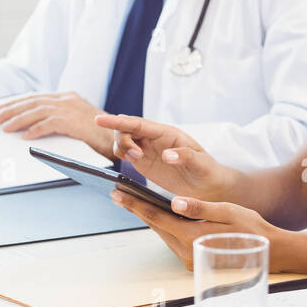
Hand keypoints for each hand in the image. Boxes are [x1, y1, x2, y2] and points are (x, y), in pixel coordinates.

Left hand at [0, 92, 108, 155]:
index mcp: (69, 97)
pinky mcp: (73, 121)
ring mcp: (71, 109)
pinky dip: (35, 130)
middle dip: (12, 110)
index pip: (37, 97)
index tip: (1, 109)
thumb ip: (60, 118)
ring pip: (37, 111)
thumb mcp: (79, 120)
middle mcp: (68, 99)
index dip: (17, 103)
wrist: (121, 137)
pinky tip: (25, 136)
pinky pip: (48, 124)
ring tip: (4, 128)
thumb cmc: (100, 134)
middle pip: (33, 102)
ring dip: (18, 120)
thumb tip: (34, 125)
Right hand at [94, 113, 231, 201]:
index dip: (118, 121)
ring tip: (137, 160)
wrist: (207, 186)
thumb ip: (185, 157)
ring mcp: (147, 150)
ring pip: (122, 141)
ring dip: (122, 149)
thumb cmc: (207, 171)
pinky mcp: (143, 163)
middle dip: (122, 139)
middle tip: (135, 156)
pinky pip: (124, 155)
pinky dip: (120, 157)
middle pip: (126, 129)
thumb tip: (166, 154)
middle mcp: (155, 139)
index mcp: (167, 133)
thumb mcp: (201, 163)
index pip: (138, 123)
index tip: (99, 120)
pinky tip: (128, 165)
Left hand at [110, 190, 272, 269]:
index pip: (157, 218)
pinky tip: (162, 217)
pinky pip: (174, 241)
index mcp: (192, 238)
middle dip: (138, 210)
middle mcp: (187, 252)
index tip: (119, 194)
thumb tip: (175, 202)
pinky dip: (166, 228)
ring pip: (164, 235)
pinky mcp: (195, 260)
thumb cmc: (252, 229)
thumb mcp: (228, 211)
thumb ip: (200, 208)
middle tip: (120, 195)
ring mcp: (190, 258)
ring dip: (152, 219)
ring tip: (136, 203)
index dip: (136, 205)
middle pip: (156, 227)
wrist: (271, 252)